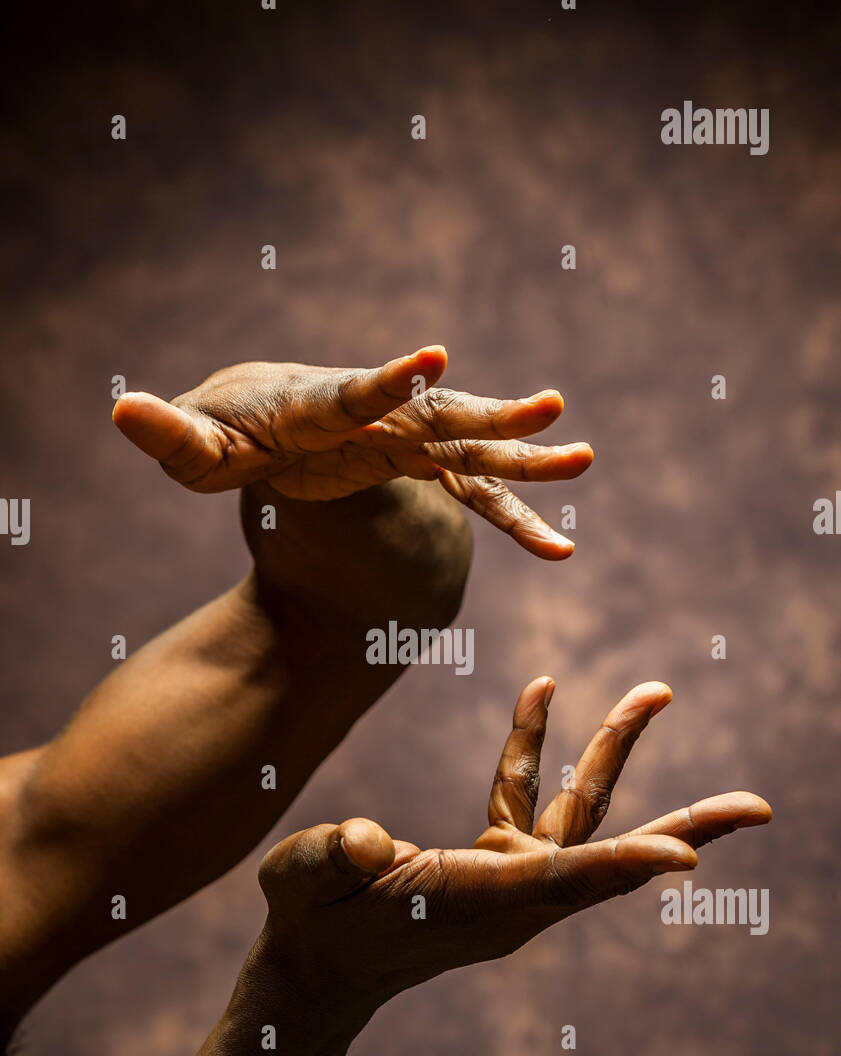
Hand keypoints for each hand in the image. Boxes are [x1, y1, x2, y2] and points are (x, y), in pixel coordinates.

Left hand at [112, 349, 592, 559]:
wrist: (258, 420)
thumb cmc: (221, 428)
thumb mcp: (191, 442)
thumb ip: (168, 430)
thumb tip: (121, 411)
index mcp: (321, 404)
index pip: (356, 391)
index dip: (390, 380)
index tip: (432, 360)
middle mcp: (376, 416)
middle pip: (440, 415)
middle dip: (492, 413)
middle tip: (550, 406)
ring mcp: (404, 441)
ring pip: (475, 451)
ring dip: (526, 460)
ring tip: (584, 461)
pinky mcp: (417, 467)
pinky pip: (475, 497)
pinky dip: (515, 520)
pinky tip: (558, 552)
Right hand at [256, 678, 771, 1011]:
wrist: (320, 967)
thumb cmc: (310, 921)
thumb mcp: (303, 881)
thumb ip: (332, 857)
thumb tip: (368, 840)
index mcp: (476, 899)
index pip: (561, 880)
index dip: (622, 865)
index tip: (688, 859)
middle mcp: (512, 892)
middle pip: (609, 851)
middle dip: (685, 826)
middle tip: (760, 807)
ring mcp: (508, 876)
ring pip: (582, 814)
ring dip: (617, 753)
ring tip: (655, 693)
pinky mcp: (494, 858)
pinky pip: (529, 796)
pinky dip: (539, 746)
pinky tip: (543, 692)